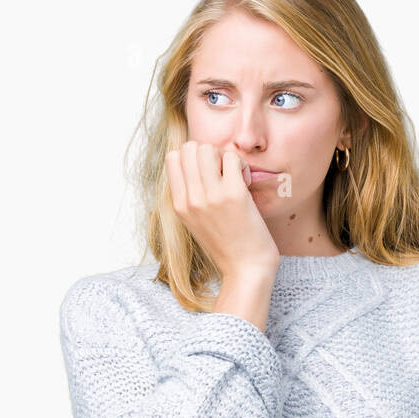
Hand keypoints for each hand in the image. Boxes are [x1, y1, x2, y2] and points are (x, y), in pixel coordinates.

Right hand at [165, 140, 279, 282]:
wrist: (246, 270)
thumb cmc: (227, 246)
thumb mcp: (196, 222)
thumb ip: (191, 196)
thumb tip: (195, 164)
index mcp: (178, 205)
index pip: (172, 157)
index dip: (193, 158)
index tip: (208, 175)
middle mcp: (191, 200)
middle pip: (189, 147)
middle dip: (209, 153)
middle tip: (223, 174)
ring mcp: (211, 197)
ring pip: (208, 148)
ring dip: (224, 156)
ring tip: (234, 177)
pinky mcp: (233, 195)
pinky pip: (232, 158)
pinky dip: (241, 165)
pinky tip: (246, 183)